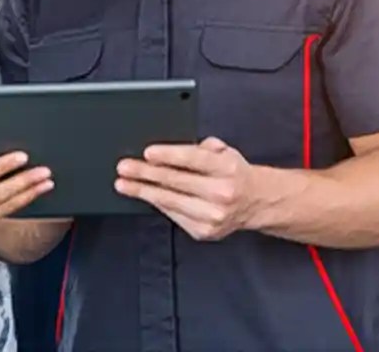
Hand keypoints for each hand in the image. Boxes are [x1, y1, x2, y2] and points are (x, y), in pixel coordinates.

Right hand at [0, 152, 52, 261]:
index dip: (2, 167)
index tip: (21, 157)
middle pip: (0, 195)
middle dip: (25, 182)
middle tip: (44, 172)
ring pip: (5, 207)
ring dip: (28, 195)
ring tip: (46, 183)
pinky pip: (0, 215)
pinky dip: (17, 205)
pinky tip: (30, 196)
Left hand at [115, 137, 254, 240]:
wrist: (255, 202)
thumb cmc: (234, 174)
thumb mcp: (225, 152)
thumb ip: (202, 147)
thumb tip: (171, 149)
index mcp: (227, 168)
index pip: (193, 159)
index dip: (168, 156)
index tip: (147, 153)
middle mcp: (222, 193)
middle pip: (176, 181)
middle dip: (146, 174)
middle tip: (124, 168)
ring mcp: (212, 215)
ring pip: (170, 201)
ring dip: (143, 192)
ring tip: (124, 184)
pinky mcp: (204, 231)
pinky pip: (173, 215)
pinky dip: (156, 204)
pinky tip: (144, 196)